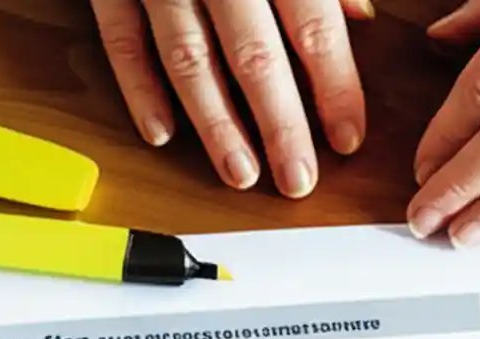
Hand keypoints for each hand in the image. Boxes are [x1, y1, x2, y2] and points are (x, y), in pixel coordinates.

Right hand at [90, 0, 372, 196]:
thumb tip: (358, 16)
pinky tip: (161, 134)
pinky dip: (138, 89)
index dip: (335, 88)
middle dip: (281, 126)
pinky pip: (121, 38)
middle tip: (298, 180)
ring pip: (189, 58)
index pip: (313, 27)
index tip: (349, 137)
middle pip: (255, 55)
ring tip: (241, 172)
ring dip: (215, 124)